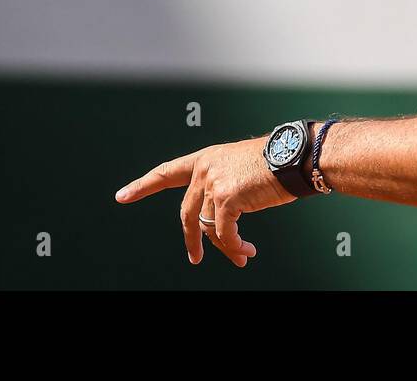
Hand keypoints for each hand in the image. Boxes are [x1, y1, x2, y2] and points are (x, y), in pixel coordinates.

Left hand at [115, 135, 293, 266]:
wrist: (294, 157)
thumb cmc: (276, 163)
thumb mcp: (240, 169)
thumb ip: (223, 186)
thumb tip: (218, 225)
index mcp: (206, 158)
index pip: (167, 172)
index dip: (143, 185)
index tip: (122, 195)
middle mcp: (205, 169)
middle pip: (188, 213)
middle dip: (192, 240)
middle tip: (196, 258)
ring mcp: (213, 183)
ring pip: (210, 227)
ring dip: (226, 246)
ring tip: (242, 256)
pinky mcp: (227, 198)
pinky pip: (225, 233)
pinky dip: (235, 246)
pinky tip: (246, 252)